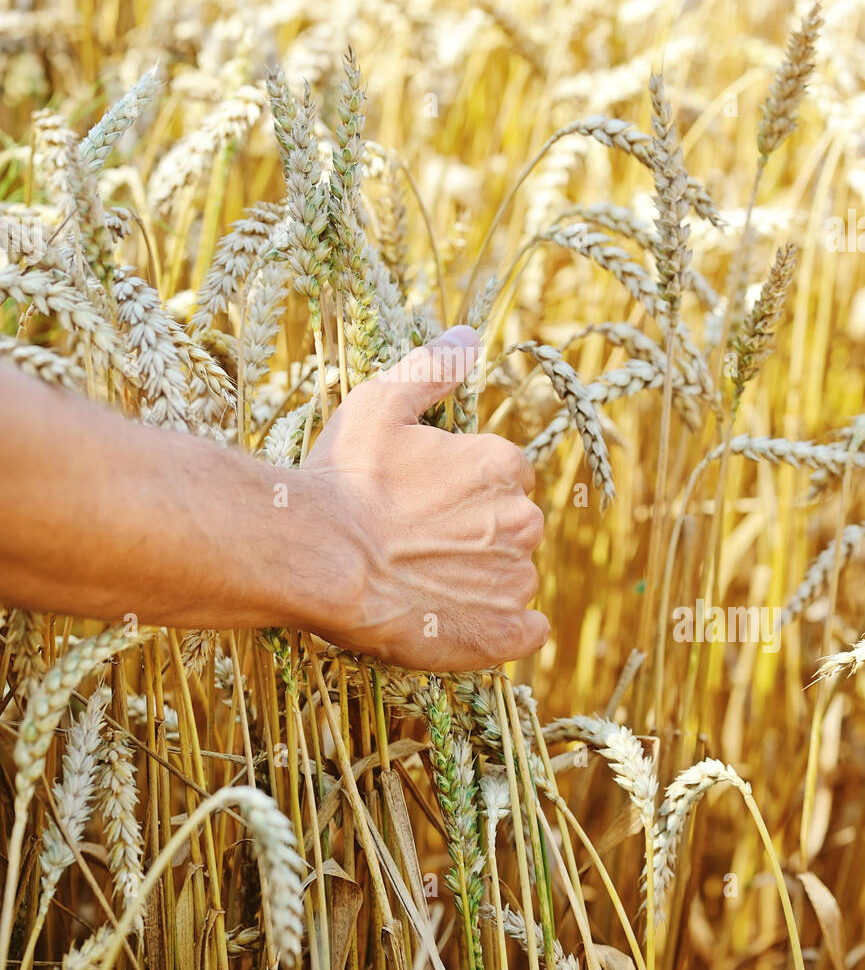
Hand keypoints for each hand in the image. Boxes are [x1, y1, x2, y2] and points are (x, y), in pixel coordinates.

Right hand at [300, 327, 548, 670]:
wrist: (319, 557)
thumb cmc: (345, 479)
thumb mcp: (380, 404)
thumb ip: (432, 368)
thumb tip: (467, 335)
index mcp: (501, 465)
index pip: (504, 475)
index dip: (463, 487)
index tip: (423, 500)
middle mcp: (521, 520)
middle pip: (511, 525)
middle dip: (474, 532)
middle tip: (415, 541)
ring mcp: (513, 580)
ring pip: (511, 576)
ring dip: (480, 580)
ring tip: (421, 582)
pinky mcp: (500, 634)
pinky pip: (525, 631)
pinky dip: (502, 629)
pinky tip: (460, 622)